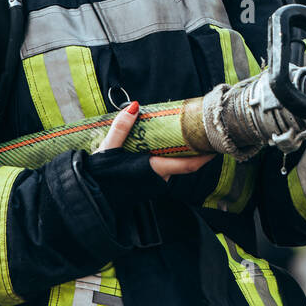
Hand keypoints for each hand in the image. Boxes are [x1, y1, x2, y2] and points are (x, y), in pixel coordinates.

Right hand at [96, 100, 215, 178]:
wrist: (89, 198)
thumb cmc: (99, 176)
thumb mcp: (108, 148)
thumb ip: (122, 127)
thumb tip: (135, 106)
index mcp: (154, 170)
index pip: (188, 165)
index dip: (205, 156)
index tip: (217, 144)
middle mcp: (159, 179)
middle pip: (183, 162)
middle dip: (193, 148)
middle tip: (200, 130)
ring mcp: (154, 183)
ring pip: (172, 165)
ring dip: (178, 151)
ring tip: (183, 132)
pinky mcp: (147, 184)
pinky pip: (164, 168)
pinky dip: (168, 156)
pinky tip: (164, 143)